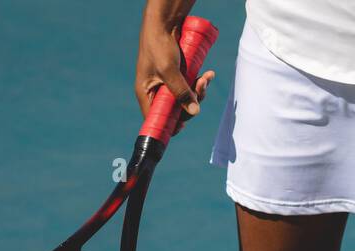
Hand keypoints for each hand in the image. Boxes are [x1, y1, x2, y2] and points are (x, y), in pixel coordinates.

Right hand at [135, 21, 214, 135]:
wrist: (165, 22)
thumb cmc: (159, 44)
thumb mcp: (169, 71)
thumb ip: (180, 92)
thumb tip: (194, 112)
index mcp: (146, 93)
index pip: (155, 119)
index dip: (169, 125)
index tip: (183, 125)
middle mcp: (155, 91)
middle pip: (175, 111)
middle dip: (191, 103)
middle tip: (200, 89)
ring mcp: (167, 85)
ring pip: (186, 99)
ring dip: (199, 91)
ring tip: (206, 77)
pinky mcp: (178, 77)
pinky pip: (190, 87)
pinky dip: (200, 83)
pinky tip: (208, 74)